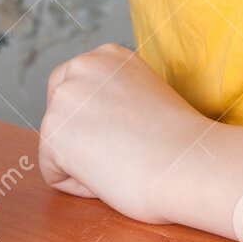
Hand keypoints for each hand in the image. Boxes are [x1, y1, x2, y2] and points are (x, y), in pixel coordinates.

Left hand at [38, 41, 210, 223]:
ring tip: (124, 160)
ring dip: (84, 163)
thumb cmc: (180, 144)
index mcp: (109, 55)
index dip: (94, 121)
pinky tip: (113, 175)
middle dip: (80, 138)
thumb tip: (94, 120)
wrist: (189, 163)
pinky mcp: (53, 132)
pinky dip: (79, 186)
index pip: (75, 89)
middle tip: (123, 150)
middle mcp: (82, 66)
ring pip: (57, 145)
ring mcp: (65, 97)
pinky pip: (53, 173)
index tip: (126, 134)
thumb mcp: (146, 97)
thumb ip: (115, 97)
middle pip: (58, 114)